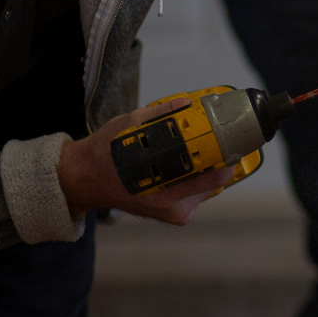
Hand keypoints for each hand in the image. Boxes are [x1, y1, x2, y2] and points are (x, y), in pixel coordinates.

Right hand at [56, 97, 234, 225]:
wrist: (85, 179)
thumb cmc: (105, 155)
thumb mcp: (129, 125)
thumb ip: (160, 114)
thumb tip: (186, 103)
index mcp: (164, 193)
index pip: (214, 178)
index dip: (228, 157)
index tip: (233, 139)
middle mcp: (171, 208)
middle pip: (212, 181)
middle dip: (217, 157)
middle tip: (218, 135)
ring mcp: (172, 213)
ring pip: (204, 186)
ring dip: (205, 166)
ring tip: (199, 144)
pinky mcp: (171, 212)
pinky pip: (193, 191)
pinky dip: (194, 174)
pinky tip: (185, 158)